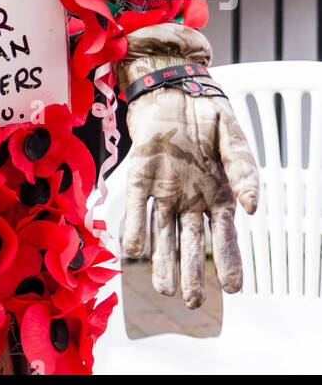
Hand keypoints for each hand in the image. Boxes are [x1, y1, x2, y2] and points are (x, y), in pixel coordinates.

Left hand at [117, 23, 258, 308]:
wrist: (173, 83)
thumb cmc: (207, 111)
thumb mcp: (232, 136)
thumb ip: (243, 170)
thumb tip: (252, 208)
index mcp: (216, 193)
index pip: (223, 237)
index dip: (228, 262)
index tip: (234, 288)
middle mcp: (189, 198)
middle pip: (189, 242)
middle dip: (190, 272)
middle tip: (191, 301)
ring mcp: (163, 189)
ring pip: (162, 232)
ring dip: (161, 259)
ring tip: (163, 287)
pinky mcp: (140, 174)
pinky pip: (137, 205)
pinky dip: (134, 227)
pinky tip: (132, 250)